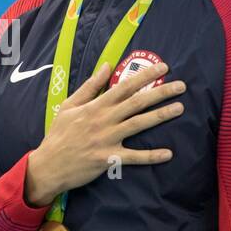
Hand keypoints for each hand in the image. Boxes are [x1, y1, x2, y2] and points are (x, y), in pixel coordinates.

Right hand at [22, 60, 185, 207]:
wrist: (48, 165)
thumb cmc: (59, 134)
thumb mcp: (69, 105)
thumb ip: (90, 86)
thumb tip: (106, 66)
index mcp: (96, 106)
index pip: (124, 86)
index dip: (145, 76)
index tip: (163, 67)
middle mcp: (104, 120)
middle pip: (137, 103)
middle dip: (160, 92)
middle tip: (181, 85)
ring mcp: (107, 140)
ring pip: (138, 124)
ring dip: (160, 116)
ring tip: (179, 108)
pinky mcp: (109, 159)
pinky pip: (133, 157)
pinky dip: (151, 156)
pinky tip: (168, 153)